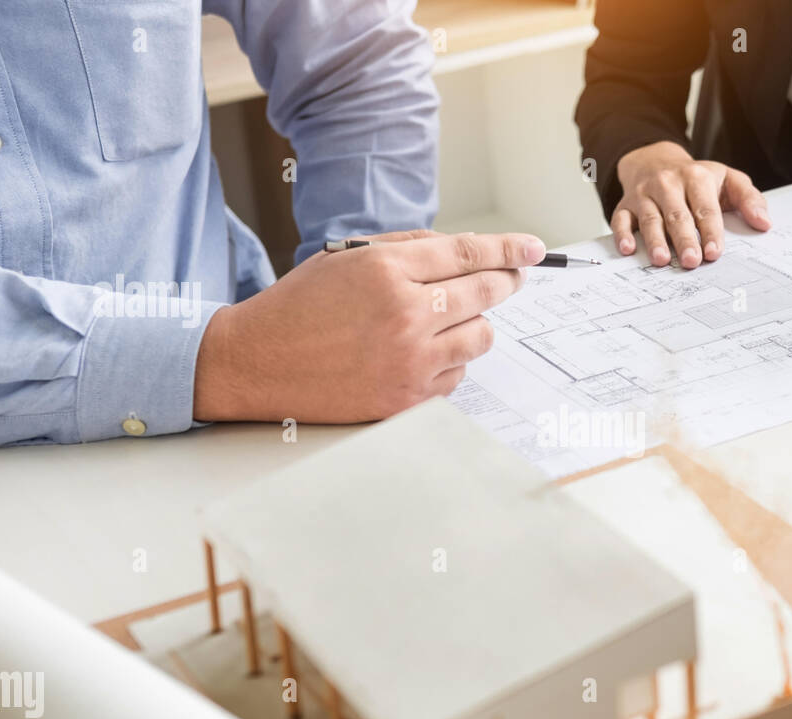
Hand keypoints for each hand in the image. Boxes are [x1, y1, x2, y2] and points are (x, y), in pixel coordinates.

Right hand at [193, 231, 545, 422]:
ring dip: (475, 324)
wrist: (256, 363)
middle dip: (506, 282)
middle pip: (486, 293)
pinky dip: (450, 361)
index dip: (510, 250)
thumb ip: (409, 248)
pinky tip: (420, 353)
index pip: (470, 254)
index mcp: (387, 270)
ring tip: (446, 320)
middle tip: (513, 279)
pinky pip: (458, 374)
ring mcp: (409, 360)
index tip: (534, 250)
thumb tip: (469, 250)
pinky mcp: (407, 397)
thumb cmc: (300, 306)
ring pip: (481, 336)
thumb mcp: (348, 258)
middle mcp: (404, 314)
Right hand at [613, 141, 770, 268]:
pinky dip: (622, 234)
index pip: (705, 208)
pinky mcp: (626, 205)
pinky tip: (628, 249)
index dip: (710, 231)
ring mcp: (645, 195)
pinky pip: (621, 220)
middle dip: (685, 239)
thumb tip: (763, 223)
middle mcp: (668, 184)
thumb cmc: (695, 177)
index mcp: (696, 178)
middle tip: (691, 261)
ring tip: (662, 260)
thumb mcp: (727, 178)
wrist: (654, 159)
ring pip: (650, 219)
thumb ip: (748, 199)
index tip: (714, 252)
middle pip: (677, 215)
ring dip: (655, 240)